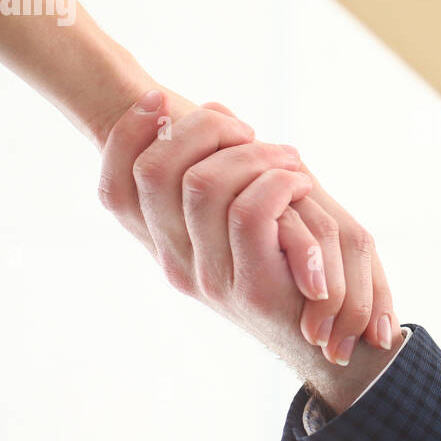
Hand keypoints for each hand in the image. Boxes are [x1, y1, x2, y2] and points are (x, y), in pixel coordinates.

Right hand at [97, 90, 398, 366]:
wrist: (326, 340)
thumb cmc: (289, 266)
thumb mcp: (242, 218)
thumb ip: (217, 179)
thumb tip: (203, 112)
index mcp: (163, 246)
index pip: (114, 189)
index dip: (125, 135)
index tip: (159, 100)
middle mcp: (174, 264)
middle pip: (154, 173)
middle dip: (200, 128)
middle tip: (244, 128)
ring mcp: (209, 278)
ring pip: (206, 184)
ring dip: (254, 154)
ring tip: (287, 158)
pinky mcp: (252, 287)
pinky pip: (252, 211)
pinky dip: (279, 182)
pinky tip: (300, 184)